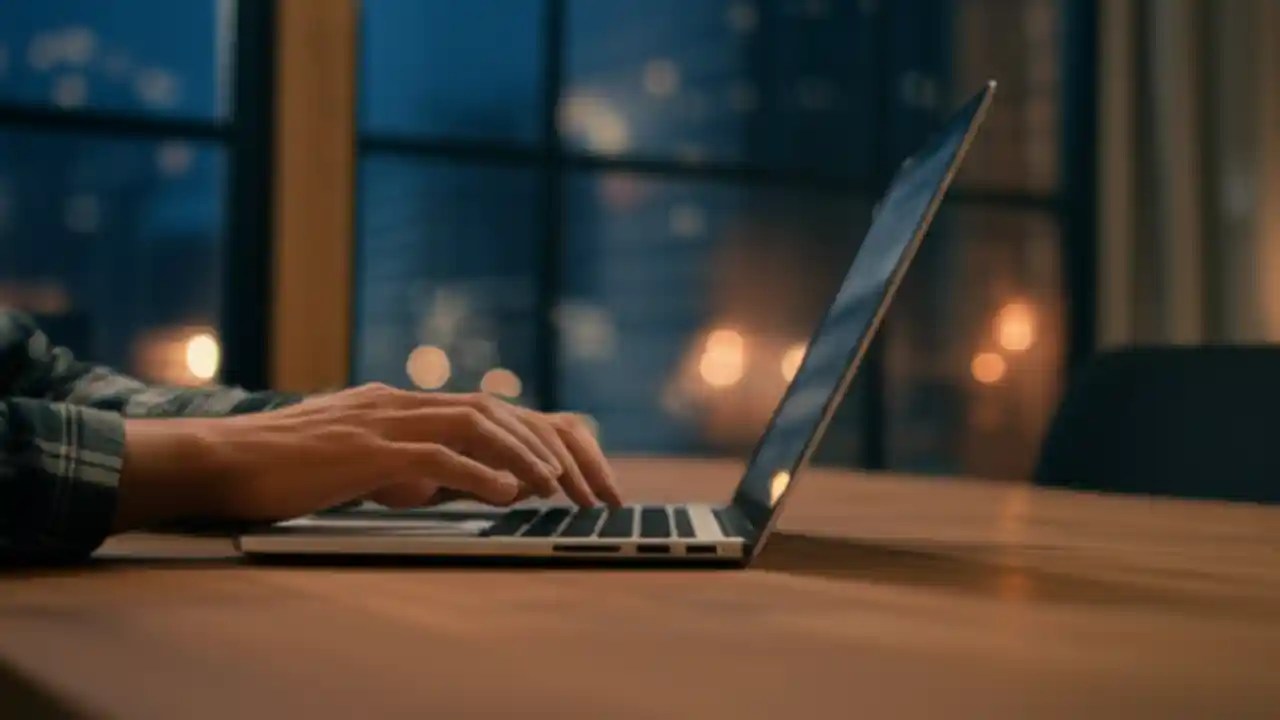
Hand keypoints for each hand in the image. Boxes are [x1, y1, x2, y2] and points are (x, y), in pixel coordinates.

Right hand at [113, 383, 620, 530]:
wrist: (219, 460)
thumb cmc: (279, 466)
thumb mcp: (351, 458)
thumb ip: (396, 461)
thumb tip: (435, 482)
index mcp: (396, 403)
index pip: (479, 409)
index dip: (526, 435)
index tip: (560, 469)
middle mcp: (397, 402)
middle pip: (489, 410)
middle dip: (540, 444)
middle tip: (576, 482)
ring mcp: (381, 421)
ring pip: (472, 424)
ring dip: (520, 455)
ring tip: (554, 486)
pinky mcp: (365, 450)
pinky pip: (435, 457)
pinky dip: (477, 473)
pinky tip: (506, 493)